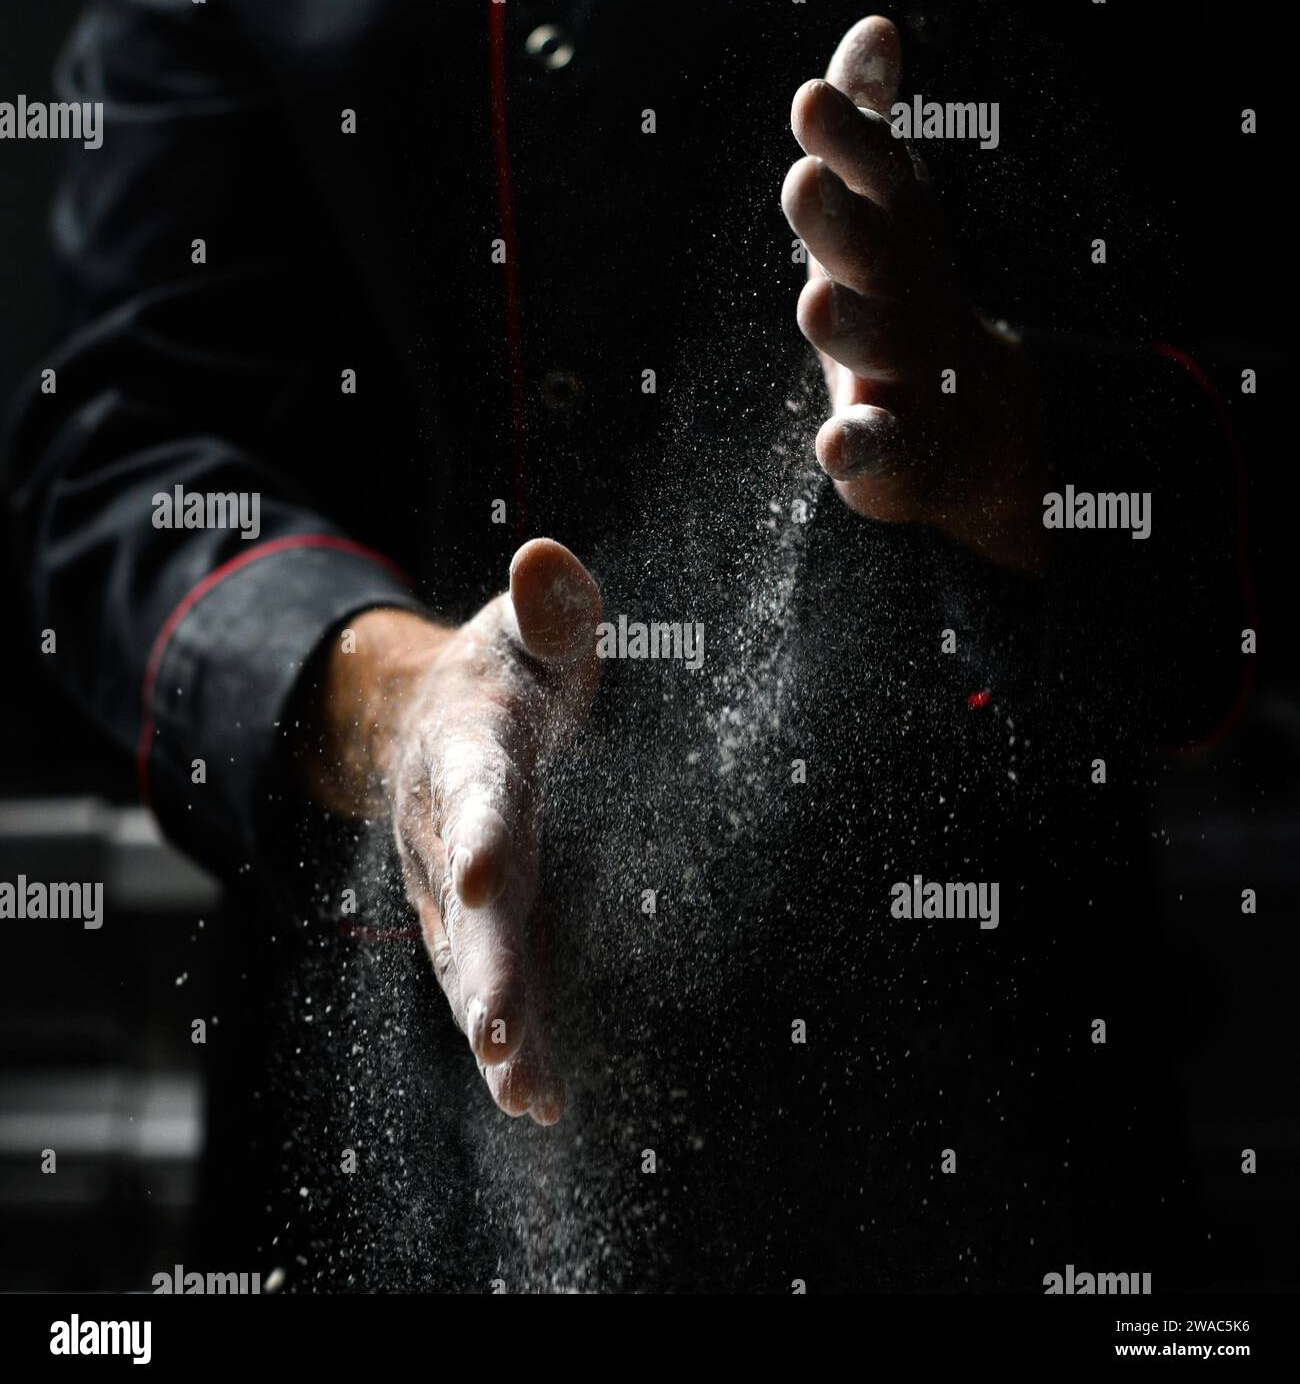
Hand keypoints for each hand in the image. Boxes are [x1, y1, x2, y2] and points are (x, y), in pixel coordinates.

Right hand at [306, 538, 602, 1124]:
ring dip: (497, 1030)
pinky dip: (511, 1042)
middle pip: (466, 904)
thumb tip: (548, 558)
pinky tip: (540, 1102)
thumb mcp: (527, 628)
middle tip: (498, 1027)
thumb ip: (549, 605)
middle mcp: (452, 831)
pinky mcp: (476, 926)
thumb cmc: (499, 673)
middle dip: (484, 964)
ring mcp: (456, 889)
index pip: (477, 788)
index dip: (480, 828)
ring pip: (471, 965)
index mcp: (472, 749)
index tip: (486, 876)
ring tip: (528, 1093)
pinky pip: (490, 986)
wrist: (429, 724)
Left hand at [781, 15, 1041, 569]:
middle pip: (874, 252)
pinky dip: (861, 446)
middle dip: (839, 217)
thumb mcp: (888, 216)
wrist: (971, 426)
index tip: (814, 95)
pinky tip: (835, 444)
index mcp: (894, 236)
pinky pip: (882, 447)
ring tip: (816, 303)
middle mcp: (904, 295)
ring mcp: (907, 374)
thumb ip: (870, 134)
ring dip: (848, 323)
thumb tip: (873, 26)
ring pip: (877, 345)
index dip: (850, 139)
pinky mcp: (901, 449)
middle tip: (803, 178)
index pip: (875, 178)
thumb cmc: (902, 302)